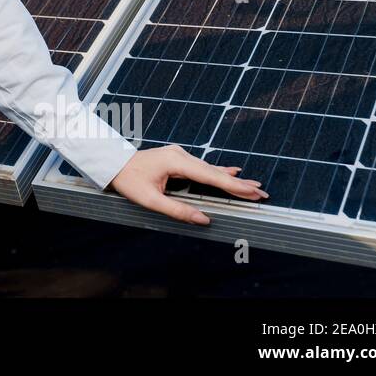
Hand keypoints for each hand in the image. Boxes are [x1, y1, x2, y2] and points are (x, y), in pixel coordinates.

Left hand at [106, 145, 267, 223]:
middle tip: (262, 193)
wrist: (112, 163)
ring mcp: (179, 155)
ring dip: (231, 179)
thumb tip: (203, 220)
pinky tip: (231, 172)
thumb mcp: (150, 200)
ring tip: (253, 186)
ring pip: (210, 169)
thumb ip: (177, 211)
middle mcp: (181, 155)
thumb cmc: (129, 181)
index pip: (210, 176)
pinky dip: (217, 173)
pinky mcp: (177, 158)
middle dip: (238, 184)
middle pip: (214, 172)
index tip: (252, 192)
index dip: (233, 186)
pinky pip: (202, 167)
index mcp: (175, 162)